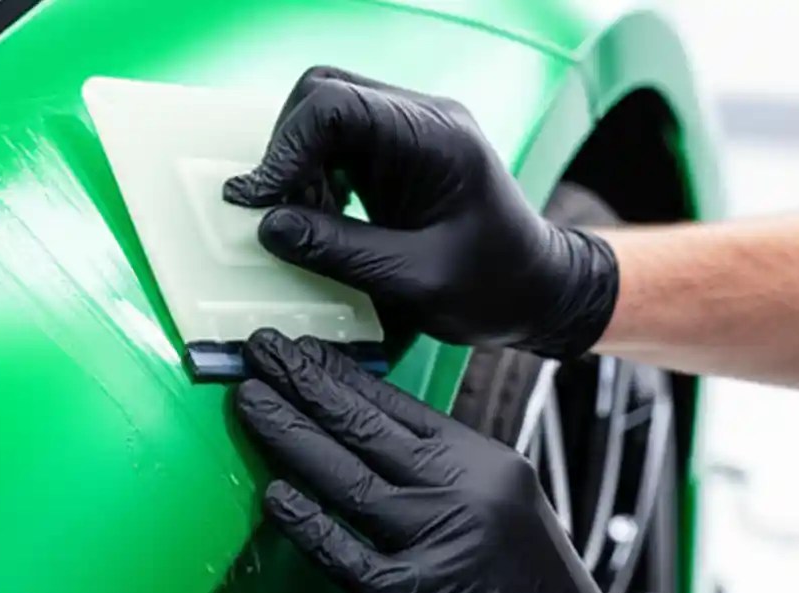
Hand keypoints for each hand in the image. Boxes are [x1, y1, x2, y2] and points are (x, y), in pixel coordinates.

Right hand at [224, 66, 617, 358]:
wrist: (540, 291)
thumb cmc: (494, 288)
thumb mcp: (414, 281)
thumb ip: (339, 252)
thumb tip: (269, 226)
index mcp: (435, 136)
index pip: (335, 105)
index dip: (284, 150)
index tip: (257, 203)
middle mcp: (421, 118)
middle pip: (323, 95)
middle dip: (286, 153)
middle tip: (277, 215)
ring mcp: (409, 132)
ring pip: (324, 117)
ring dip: (298, 170)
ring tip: (303, 227)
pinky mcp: (398, 153)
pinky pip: (337, 145)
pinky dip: (314, 180)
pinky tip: (321, 223)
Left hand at [234, 329, 679, 592]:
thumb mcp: (509, 507)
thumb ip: (451, 473)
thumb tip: (380, 438)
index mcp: (486, 464)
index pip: (399, 406)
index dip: (341, 375)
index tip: (301, 351)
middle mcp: (461, 494)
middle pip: (365, 428)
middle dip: (303, 384)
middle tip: (261, 352)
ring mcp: (433, 544)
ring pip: (344, 476)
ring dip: (287, 433)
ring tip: (249, 400)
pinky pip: (341, 550)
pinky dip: (303, 520)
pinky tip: (273, 494)